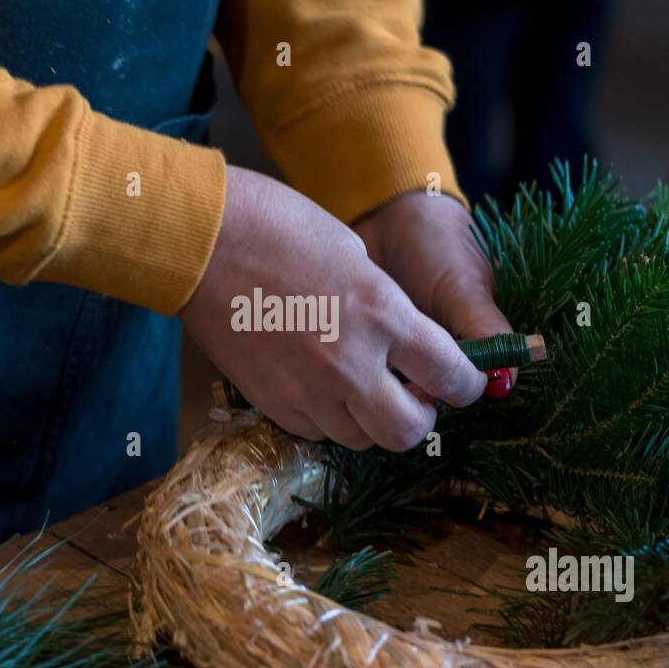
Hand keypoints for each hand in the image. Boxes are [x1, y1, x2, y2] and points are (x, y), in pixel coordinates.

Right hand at [179, 166, 485, 450]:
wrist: (202, 240)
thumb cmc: (279, 227)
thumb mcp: (356, 257)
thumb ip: (387, 309)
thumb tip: (402, 345)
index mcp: (384, 316)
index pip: (451, 376)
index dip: (466, 384)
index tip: (463, 381)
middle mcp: (352, 364)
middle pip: (410, 431)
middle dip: (421, 416)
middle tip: (412, 392)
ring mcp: (308, 391)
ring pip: (361, 440)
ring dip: (371, 420)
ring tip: (361, 386)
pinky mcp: (271, 403)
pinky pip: (316, 432)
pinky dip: (328, 418)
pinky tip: (321, 385)